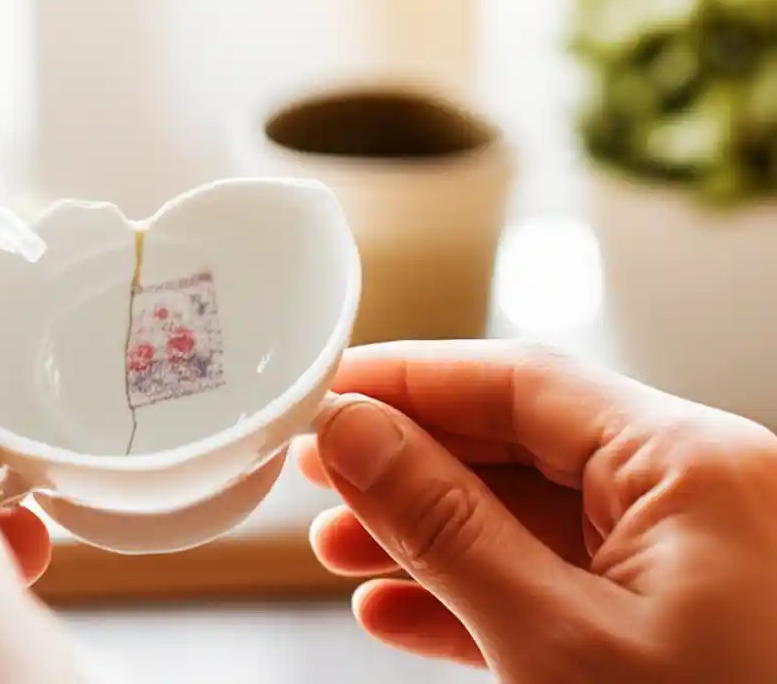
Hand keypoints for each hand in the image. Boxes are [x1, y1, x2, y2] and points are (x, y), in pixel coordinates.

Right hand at [295, 341, 776, 682]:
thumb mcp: (552, 641)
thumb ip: (444, 526)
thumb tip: (358, 437)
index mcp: (693, 466)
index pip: (519, 382)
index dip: (406, 379)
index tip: (324, 393)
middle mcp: (702, 496)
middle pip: (520, 443)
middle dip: (408, 460)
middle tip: (319, 470)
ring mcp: (691, 563)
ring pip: (531, 516)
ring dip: (428, 532)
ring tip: (341, 550)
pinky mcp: (673, 624)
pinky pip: (558, 580)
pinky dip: (475, 592)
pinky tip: (402, 613)